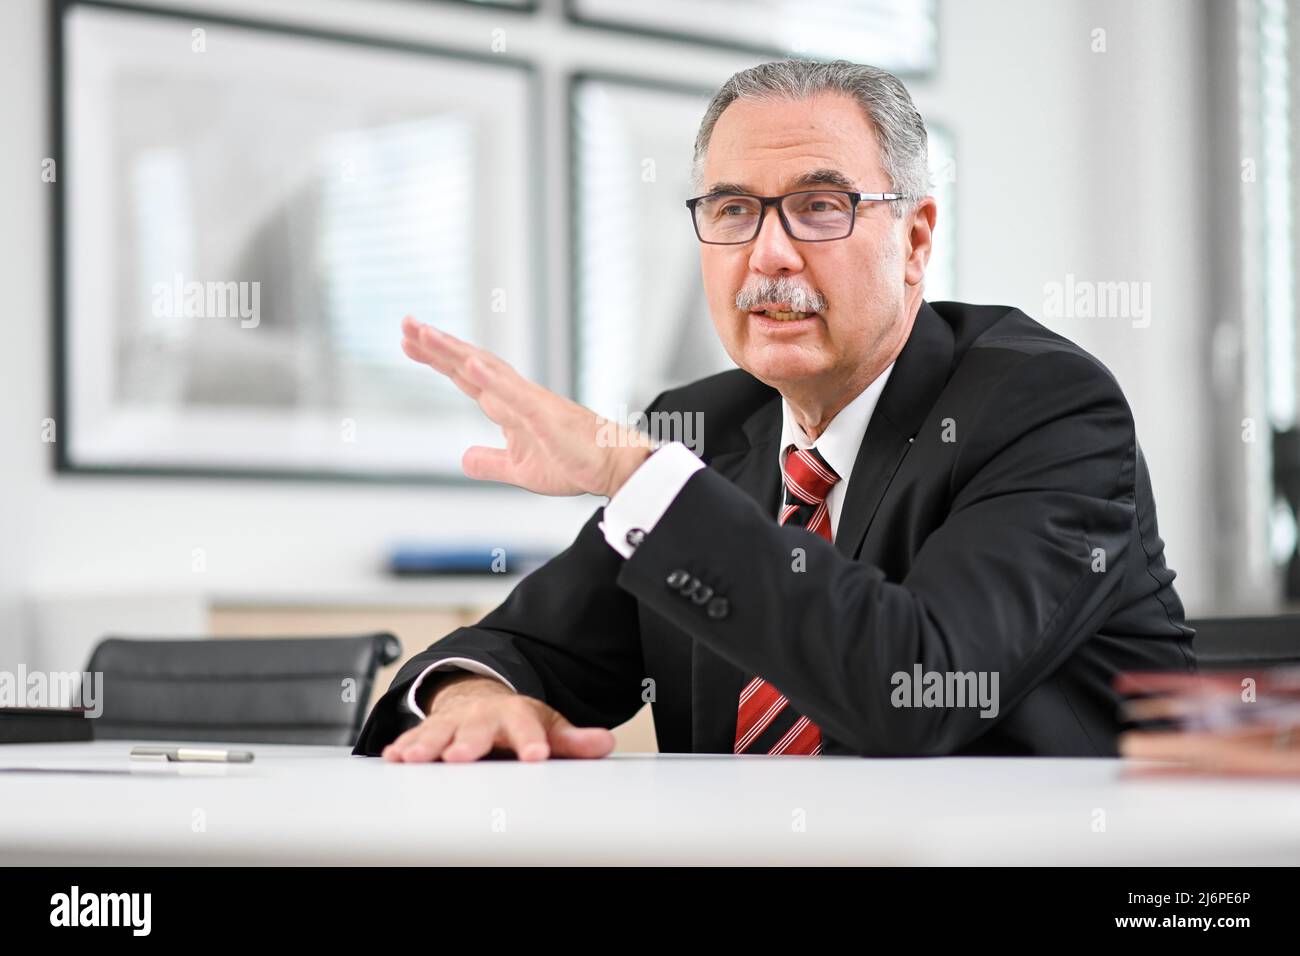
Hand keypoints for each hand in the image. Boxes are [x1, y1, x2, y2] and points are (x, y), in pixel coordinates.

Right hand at [381, 673, 616, 762]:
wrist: (479, 695)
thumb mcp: (547, 725)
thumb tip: (604, 743)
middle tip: (460, 756)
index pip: (526, 724)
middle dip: (467, 742)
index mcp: (515, 713)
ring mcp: (453, 723)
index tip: (535, 754)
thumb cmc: (515, 720)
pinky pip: (413, 738)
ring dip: (426, 745)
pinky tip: (393, 757)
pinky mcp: (430, 731)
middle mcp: (482, 716)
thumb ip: (573, 739)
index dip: (530, 739)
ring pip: (438, 732)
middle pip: (476, 727)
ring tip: (414, 758)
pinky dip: (402, 747)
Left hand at [400, 316, 651, 496]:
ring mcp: (530, 401)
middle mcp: (516, 396)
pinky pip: (514, 393)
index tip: (411, 341)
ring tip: (426, 333)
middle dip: (437, 345)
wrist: (613, 468)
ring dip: (455, 351)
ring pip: (486, 370)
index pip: (467, 377)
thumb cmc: (574, 461)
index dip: (439, 359)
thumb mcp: (519, 469)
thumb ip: (490, 462)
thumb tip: (464, 458)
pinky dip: (491, 376)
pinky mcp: (545, 414)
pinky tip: (469, 362)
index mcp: (509, 407)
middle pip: (470, 365)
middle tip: (406, 323)